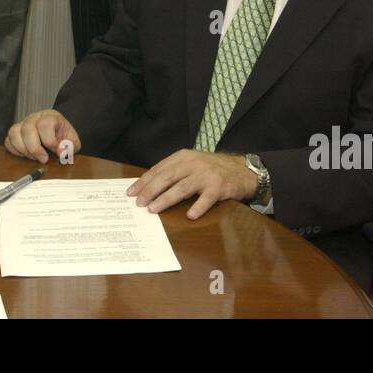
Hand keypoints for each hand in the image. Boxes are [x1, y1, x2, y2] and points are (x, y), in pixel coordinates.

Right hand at [5, 109, 79, 163]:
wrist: (60, 133)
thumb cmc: (64, 136)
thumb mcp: (73, 141)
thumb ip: (69, 146)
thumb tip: (61, 152)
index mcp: (50, 116)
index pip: (44, 124)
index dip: (49, 141)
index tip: (55, 151)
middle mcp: (34, 118)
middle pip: (27, 129)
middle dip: (34, 148)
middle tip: (44, 159)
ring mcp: (23, 124)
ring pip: (14, 133)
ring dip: (23, 149)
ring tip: (34, 158)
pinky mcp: (16, 133)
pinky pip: (8, 140)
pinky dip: (15, 150)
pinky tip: (26, 155)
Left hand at [127, 150, 257, 218]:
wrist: (240, 170)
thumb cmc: (210, 169)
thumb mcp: (190, 164)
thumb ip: (173, 172)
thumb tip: (148, 187)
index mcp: (183, 157)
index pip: (159, 169)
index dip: (144, 181)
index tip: (131, 193)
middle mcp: (193, 164)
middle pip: (167, 177)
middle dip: (151, 190)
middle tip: (139, 203)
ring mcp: (206, 175)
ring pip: (182, 188)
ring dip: (166, 199)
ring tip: (154, 209)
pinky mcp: (219, 187)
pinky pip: (206, 198)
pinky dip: (198, 206)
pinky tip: (190, 215)